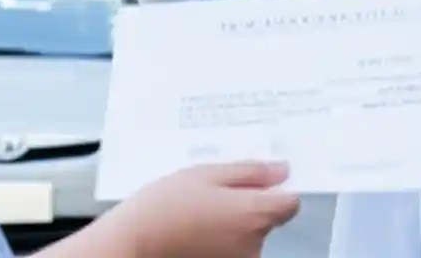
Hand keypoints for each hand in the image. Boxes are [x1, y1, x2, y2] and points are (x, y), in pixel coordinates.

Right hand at [39, 161, 299, 257]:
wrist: (129, 244)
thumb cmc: (162, 208)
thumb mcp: (206, 174)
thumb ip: (249, 172)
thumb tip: (281, 171)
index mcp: (253, 215)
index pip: (291, 202)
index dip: (278, 189)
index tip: (263, 181)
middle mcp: (253, 244)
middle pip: (267, 219)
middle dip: (247, 205)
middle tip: (213, 193)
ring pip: (247, 235)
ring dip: (231, 223)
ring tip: (197, 212)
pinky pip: (231, 249)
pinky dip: (218, 240)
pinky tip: (194, 229)